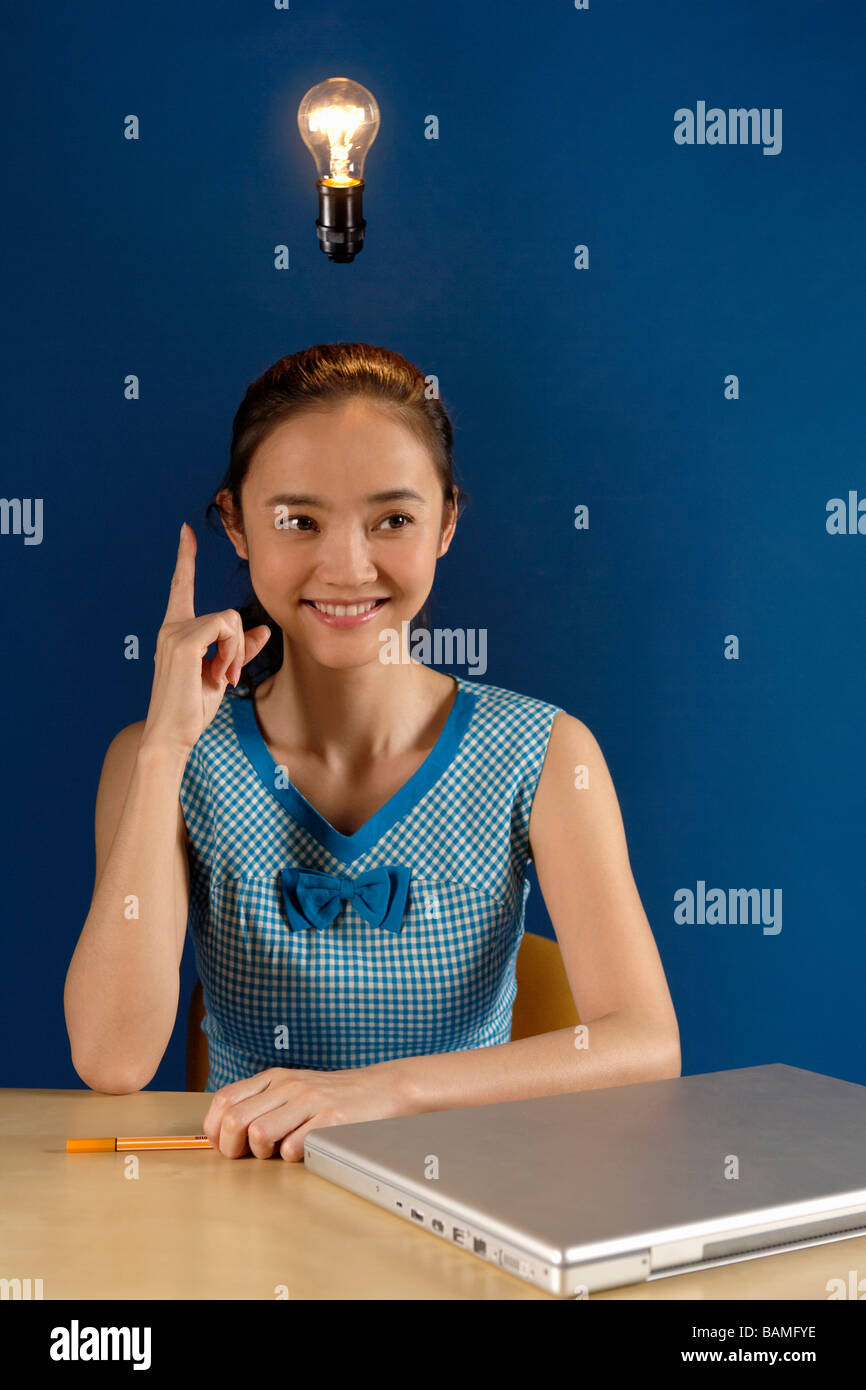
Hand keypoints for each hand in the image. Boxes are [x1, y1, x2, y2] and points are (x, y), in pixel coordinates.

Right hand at [141, 522, 270, 757]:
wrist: (171, 735)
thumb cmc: (191, 709)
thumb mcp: (222, 673)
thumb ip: (241, 649)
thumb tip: (262, 629)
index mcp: (177, 631)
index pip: (181, 587)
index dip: (185, 559)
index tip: (186, 532)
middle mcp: (172, 627)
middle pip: (227, 615)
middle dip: (240, 647)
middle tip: (230, 676)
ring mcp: (175, 632)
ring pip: (230, 622)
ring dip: (237, 653)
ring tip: (223, 677)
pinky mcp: (184, 641)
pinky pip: (226, 629)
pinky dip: (233, 652)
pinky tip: (221, 675)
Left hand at [202, 1064, 408, 1161]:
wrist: (382, 1088)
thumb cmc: (334, 1096)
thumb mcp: (294, 1088)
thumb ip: (264, 1102)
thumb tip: (225, 1131)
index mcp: (275, 1077)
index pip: (224, 1099)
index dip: (213, 1128)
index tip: (221, 1145)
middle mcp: (288, 1085)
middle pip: (235, 1120)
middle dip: (231, 1147)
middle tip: (244, 1156)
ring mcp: (309, 1101)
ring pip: (259, 1133)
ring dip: (261, 1153)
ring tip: (276, 1152)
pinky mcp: (329, 1119)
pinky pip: (293, 1147)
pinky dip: (292, 1157)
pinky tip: (303, 1150)